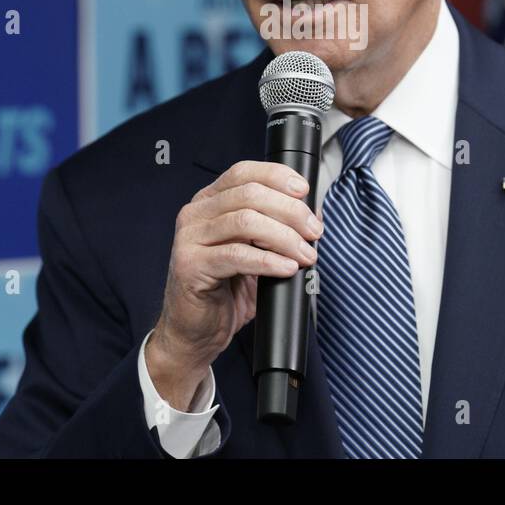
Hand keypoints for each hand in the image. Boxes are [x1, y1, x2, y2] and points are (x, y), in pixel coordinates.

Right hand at [147, 161, 321, 409]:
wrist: (196, 332)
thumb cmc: (226, 291)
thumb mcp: (257, 252)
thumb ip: (278, 228)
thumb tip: (315, 212)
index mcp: (209, 202)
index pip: (243, 172)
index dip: (277, 176)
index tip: (305, 191)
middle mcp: (195, 213)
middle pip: (249, 194)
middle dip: (290, 210)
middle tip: (314, 232)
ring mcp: (189, 238)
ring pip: (244, 221)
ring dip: (284, 236)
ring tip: (305, 254)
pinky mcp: (190, 265)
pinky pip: (237, 255)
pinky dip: (268, 260)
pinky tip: (286, 268)